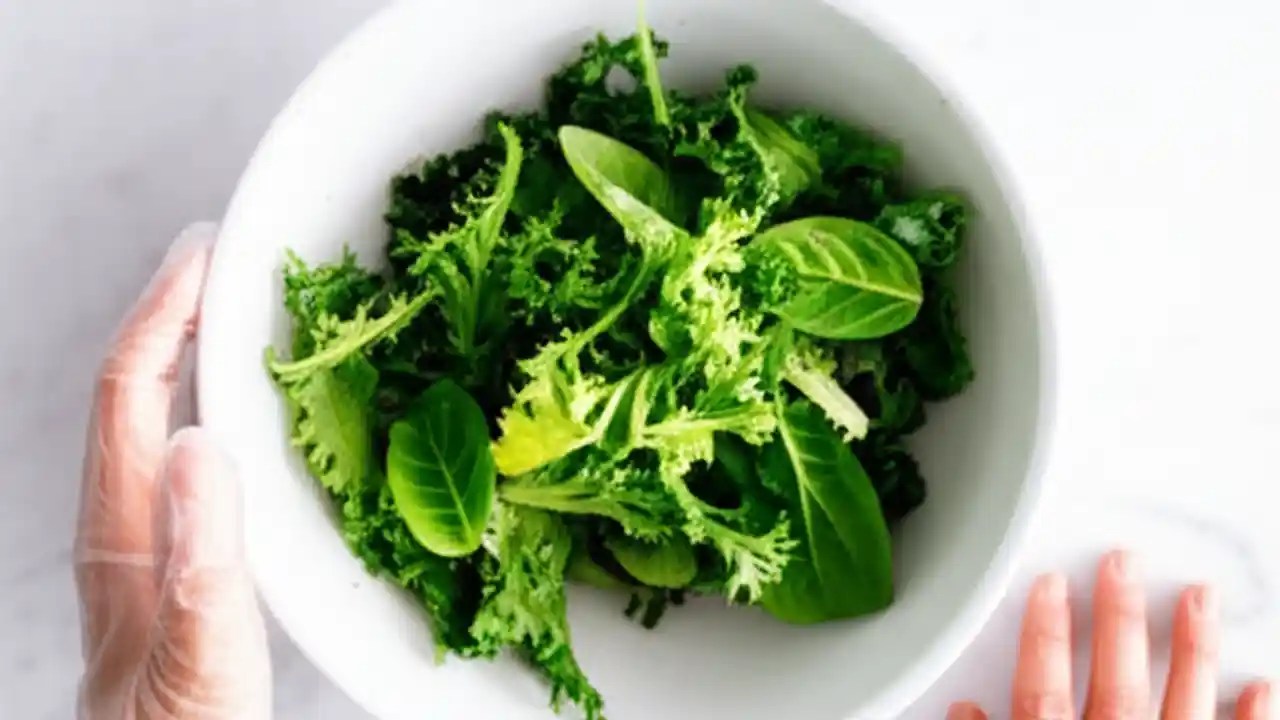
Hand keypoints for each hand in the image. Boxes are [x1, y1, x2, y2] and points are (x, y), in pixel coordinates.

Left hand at [75, 224, 270, 718]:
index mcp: (124, 535)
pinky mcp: (178, 565)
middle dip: (172, 310)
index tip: (206, 249)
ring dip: (190, 352)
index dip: (164, 311)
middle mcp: (126, 527)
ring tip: (238, 309)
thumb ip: (201, 566)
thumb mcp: (200, 666)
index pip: (131, 392)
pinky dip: (216, 410)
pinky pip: (188, 459)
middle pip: (135, 389)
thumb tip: (204, 444)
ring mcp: (147, 545)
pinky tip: (257, 417)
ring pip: (158, 420)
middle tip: (223, 255)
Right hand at [949, 550, 1271, 719]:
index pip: (1043, 686)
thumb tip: (964, 709)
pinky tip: (1257, 687)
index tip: (1051, 583)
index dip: (1044, 630)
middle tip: (1124, 564)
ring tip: (1199, 598)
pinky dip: (1248, 717)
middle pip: (1116, 679)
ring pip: (1182, 702)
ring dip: (1192, 648)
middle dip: (1118, 616)